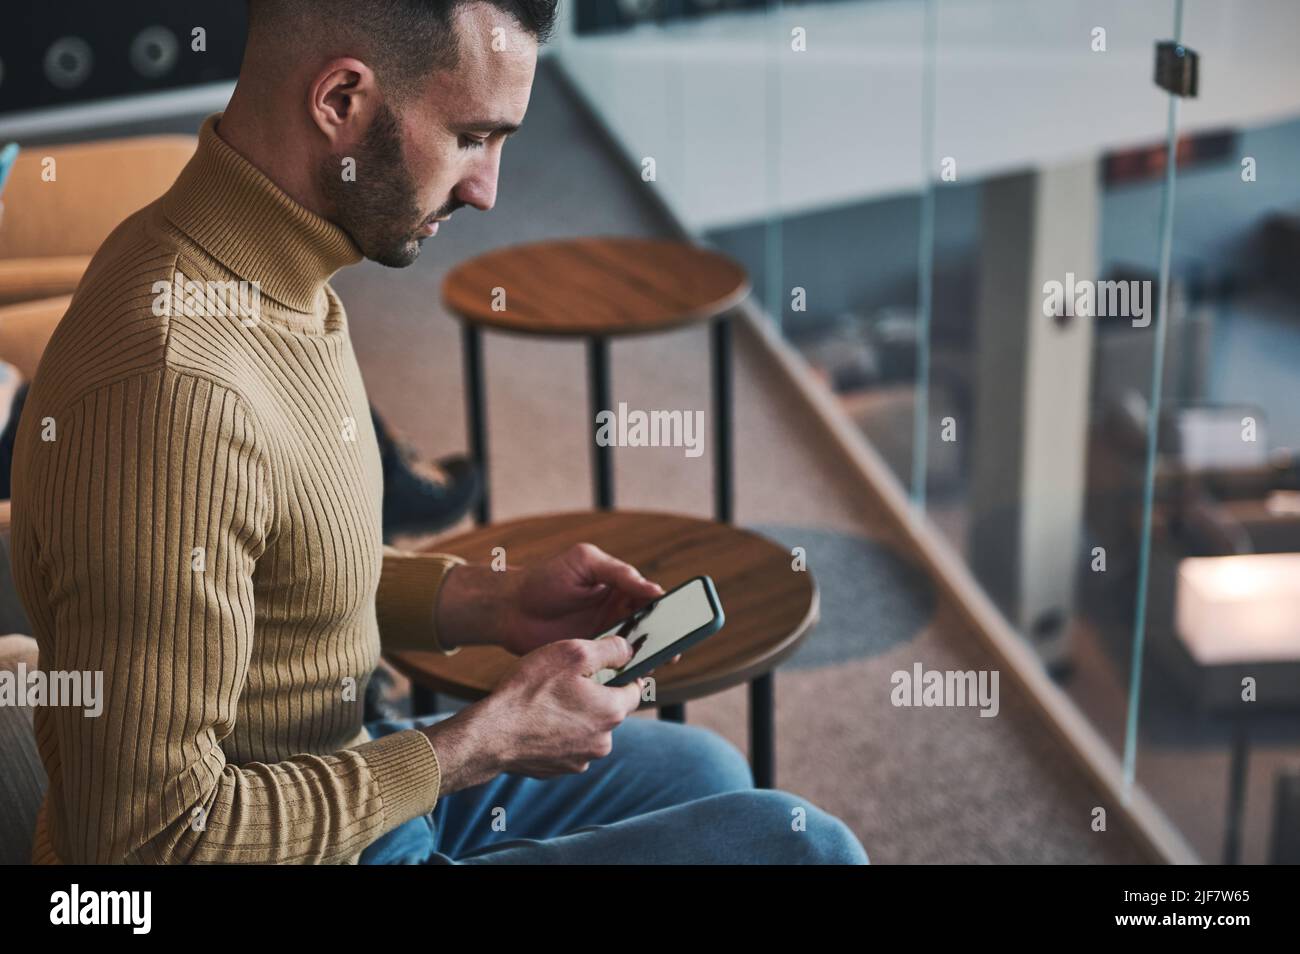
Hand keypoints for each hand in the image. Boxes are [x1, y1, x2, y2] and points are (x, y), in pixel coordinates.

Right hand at [423, 635, 642, 787]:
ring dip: (574, 715)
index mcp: (612, 712)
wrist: (491, 735)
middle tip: (566, 680)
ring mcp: (580, 760)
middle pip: (609, 710)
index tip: (614, 666)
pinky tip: (536, 721)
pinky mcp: (558, 770)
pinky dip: (556, 733)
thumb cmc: (530, 691)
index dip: (626, 674)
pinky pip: (565, 745)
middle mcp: (602, 742)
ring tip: (546, 701)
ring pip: (586, 729)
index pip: (636, 691)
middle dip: (594, 695)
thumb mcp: (572, 653)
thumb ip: (610, 650)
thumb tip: (630, 650)